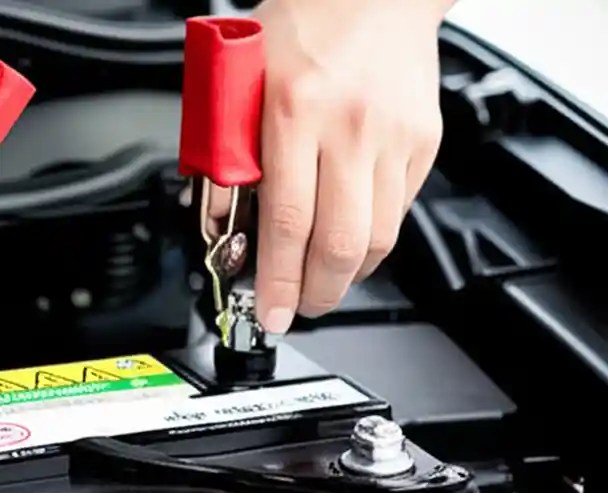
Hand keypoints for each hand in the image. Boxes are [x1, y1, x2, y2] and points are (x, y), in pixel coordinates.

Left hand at [252, 0, 452, 332]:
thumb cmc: (300, 28)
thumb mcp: (238, 86)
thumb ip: (224, 160)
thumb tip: (221, 224)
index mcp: (294, 113)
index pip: (286, 223)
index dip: (277, 281)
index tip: (269, 312)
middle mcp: (351, 128)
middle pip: (339, 244)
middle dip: (316, 293)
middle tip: (298, 308)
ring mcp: (395, 138)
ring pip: (377, 237)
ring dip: (345, 274)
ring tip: (320, 281)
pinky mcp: (424, 142)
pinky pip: (399, 211)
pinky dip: (371, 238)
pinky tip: (348, 239)